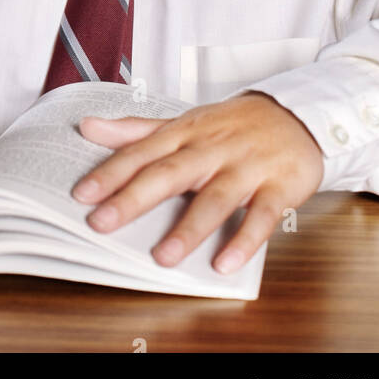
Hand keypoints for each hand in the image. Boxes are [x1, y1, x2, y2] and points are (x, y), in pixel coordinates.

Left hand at [71, 92, 324, 273]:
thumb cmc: (230, 125)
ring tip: (163, 257)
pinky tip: (225, 263)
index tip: (81, 194)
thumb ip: (136, 130)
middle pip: (170, 172)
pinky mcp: (278, 186)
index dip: (111, 172)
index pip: (142, 151)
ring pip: (215, 198)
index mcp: (185, 132)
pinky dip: (244, 239)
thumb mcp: (184, 122)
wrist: (296, 115)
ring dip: (189, 228)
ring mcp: (246, 167)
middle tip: (102, 223)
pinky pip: (262, 216)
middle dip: (135, 198)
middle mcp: (211, 148)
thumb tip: (87, 126)